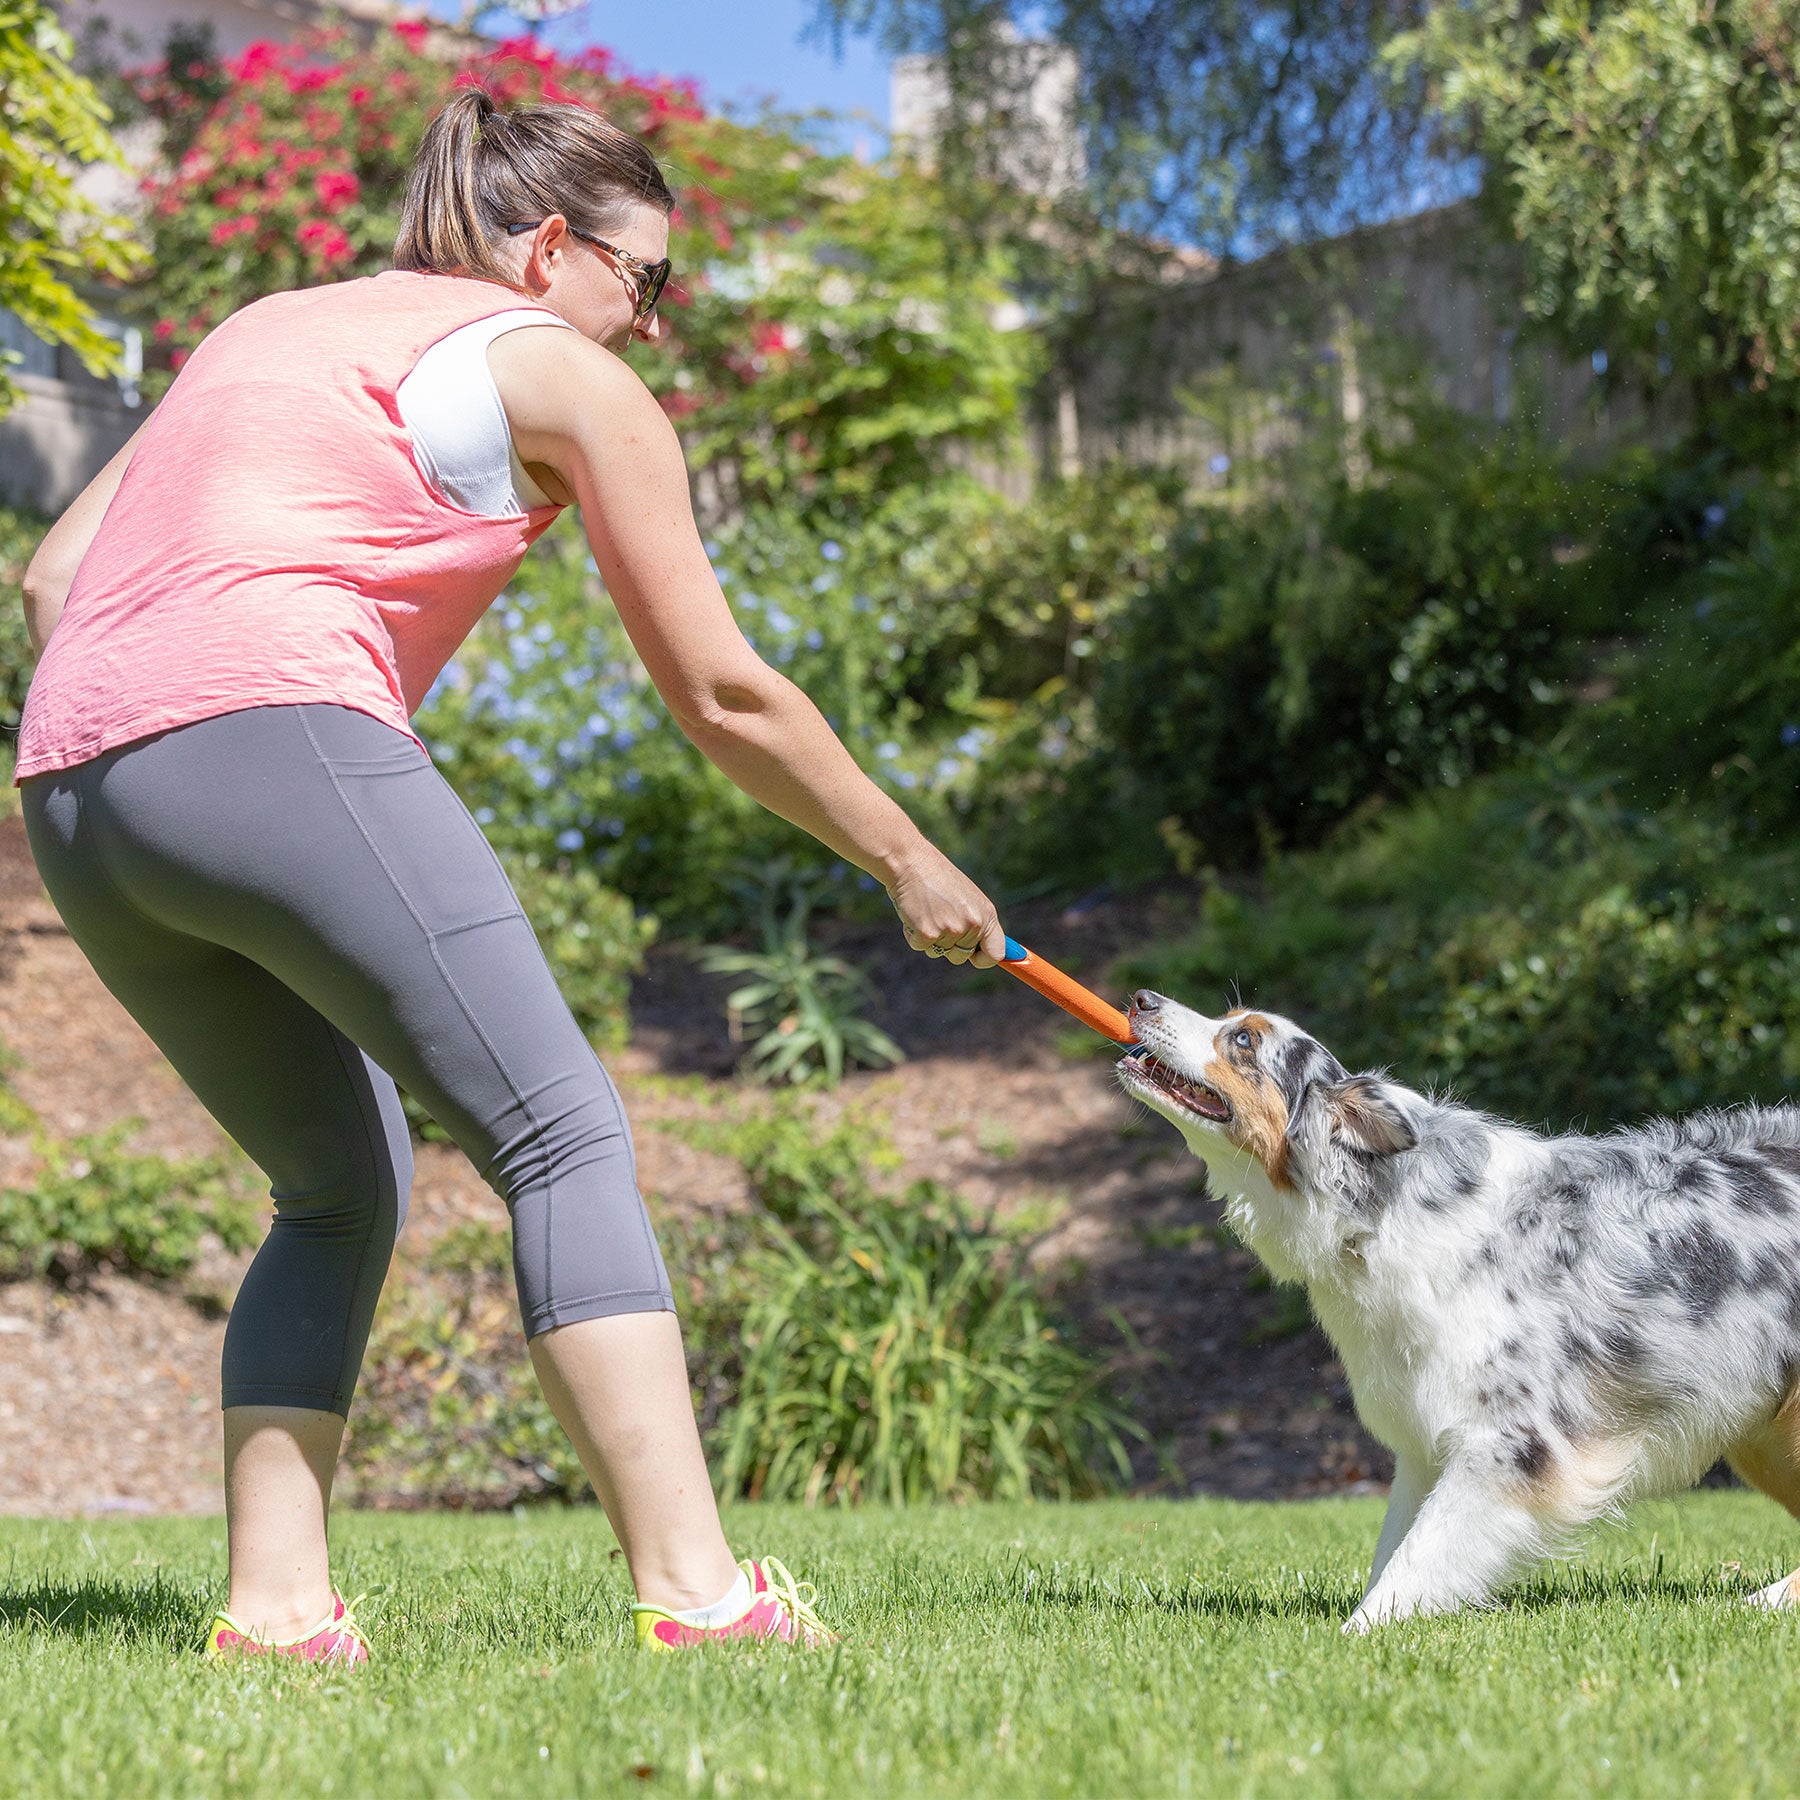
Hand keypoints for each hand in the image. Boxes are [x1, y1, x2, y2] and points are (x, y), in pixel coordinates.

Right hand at [886, 846, 1005, 967]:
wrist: (912, 863)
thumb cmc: (938, 879)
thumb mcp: (968, 898)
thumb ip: (976, 923)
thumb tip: (983, 951)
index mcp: (987, 914)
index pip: (996, 952)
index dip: (984, 959)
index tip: (975, 958)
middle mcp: (972, 924)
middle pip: (961, 956)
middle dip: (948, 945)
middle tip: (938, 918)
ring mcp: (951, 930)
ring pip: (938, 952)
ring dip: (929, 938)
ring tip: (926, 911)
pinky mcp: (928, 934)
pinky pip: (919, 947)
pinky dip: (912, 935)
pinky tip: (913, 913)